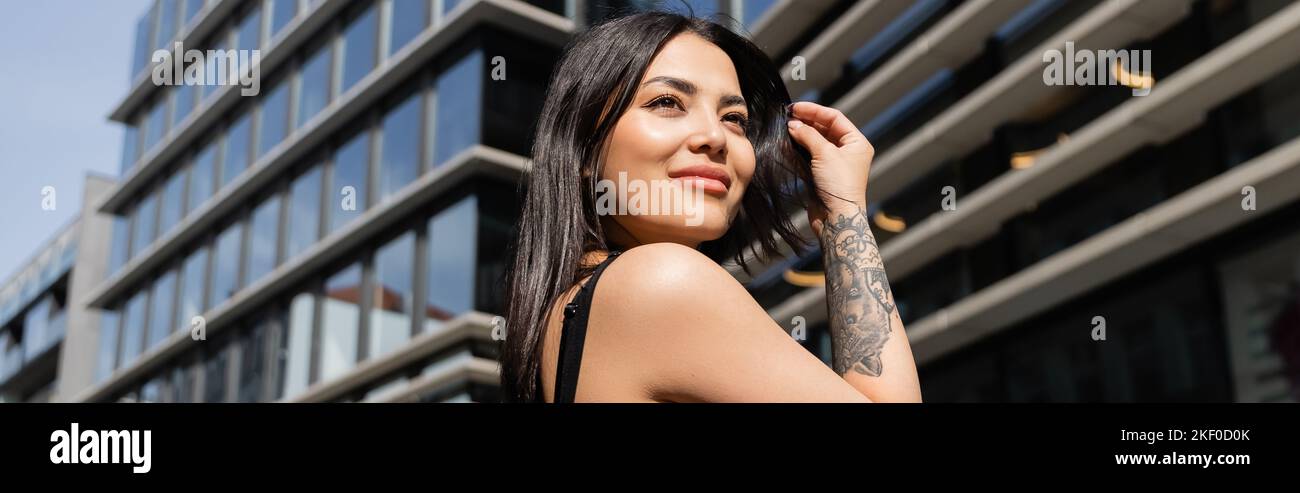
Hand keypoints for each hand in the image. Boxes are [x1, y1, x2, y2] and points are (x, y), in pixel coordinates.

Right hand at [786, 101, 875, 235]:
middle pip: (826, 128)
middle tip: (788, 117)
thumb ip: (808, 135)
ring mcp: (835, 163)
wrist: (836, 217)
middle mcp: (848, 151)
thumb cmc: (839, 186)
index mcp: (857, 142)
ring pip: (817, 141)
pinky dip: (800, 147)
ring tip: (786, 128)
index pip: (835, 118)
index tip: (795, 108)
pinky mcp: (823, 174)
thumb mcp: (824, 153)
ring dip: (802, 134)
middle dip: (807, 122)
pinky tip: (788, 142)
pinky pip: (811, 155)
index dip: (815, 111)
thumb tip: (793, 124)